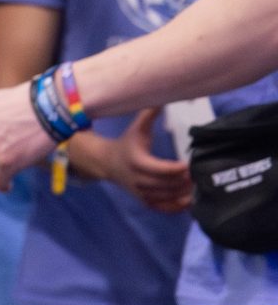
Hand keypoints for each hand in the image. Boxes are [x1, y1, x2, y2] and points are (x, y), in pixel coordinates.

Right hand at [70, 110, 192, 212]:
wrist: (106, 162)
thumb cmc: (127, 142)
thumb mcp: (137, 128)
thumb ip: (150, 114)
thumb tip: (163, 97)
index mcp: (137, 161)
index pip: (160, 169)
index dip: (177, 169)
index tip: (189, 164)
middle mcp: (137, 179)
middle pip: (166, 184)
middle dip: (184, 181)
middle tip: (199, 174)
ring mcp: (140, 192)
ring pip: (166, 196)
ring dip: (183, 193)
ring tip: (197, 185)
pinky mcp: (143, 200)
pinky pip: (161, 207)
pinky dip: (176, 207)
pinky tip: (189, 201)